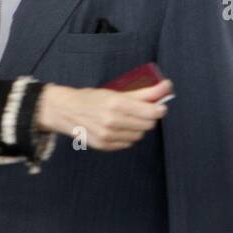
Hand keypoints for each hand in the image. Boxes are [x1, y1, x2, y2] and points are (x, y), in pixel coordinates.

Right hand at [37, 80, 171, 150]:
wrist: (65, 111)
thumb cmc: (91, 98)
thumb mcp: (116, 91)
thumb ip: (143, 92)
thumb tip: (167, 86)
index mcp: (116, 104)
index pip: (151, 112)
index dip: (159, 109)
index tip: (160, 106)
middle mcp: (112, 121)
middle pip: (147, 125)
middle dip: (149, 118)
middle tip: (142, 111)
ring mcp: (108, 136)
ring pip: (139, 135)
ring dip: (139, 128)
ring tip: (128, 119)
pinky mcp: (104, 146)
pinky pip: (128, 143)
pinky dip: (128, 136)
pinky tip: (120, 128)